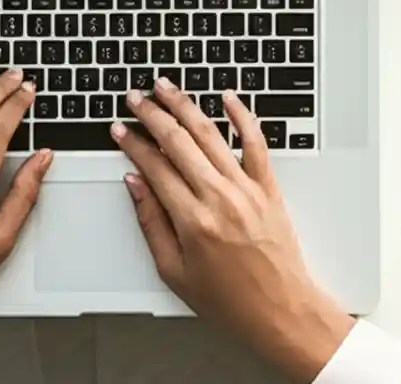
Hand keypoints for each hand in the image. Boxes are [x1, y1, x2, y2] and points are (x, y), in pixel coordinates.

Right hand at [113, 79, 354, 381]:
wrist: (280, 311)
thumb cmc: (229, 301)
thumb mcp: (174, 271)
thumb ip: (151, 223)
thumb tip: (135, 184)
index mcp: (192, 220)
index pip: (154, 166)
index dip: (132, 143)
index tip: (119, 130)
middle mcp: (219, 197)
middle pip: (178, 141)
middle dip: (151, 114)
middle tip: (135, 99)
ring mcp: (246, 189)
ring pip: (210, 134)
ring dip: (185, 105)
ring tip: (166, 88)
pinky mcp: (268, 188)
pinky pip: (255, 143)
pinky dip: (242, 116)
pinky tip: (228, 97)